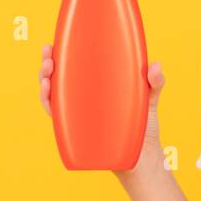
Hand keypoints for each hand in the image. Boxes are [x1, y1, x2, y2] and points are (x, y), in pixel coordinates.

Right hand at [40, 44, 167, 177]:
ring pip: (53, 96)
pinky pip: (58, 117)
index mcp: (97, 89)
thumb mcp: (150, 99)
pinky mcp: (76, 131)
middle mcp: (83, 101)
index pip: (75, 68)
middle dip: (48, 64)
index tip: (56, 42)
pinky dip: (49, 105)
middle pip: (59, 79)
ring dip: (44, 81)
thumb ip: (155, 82)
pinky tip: (49, 95)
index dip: (62, 55)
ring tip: (47, 71)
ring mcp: (78, 115)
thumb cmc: (145, 127)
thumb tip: (155, 66)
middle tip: (49, 54)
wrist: (143, 157)